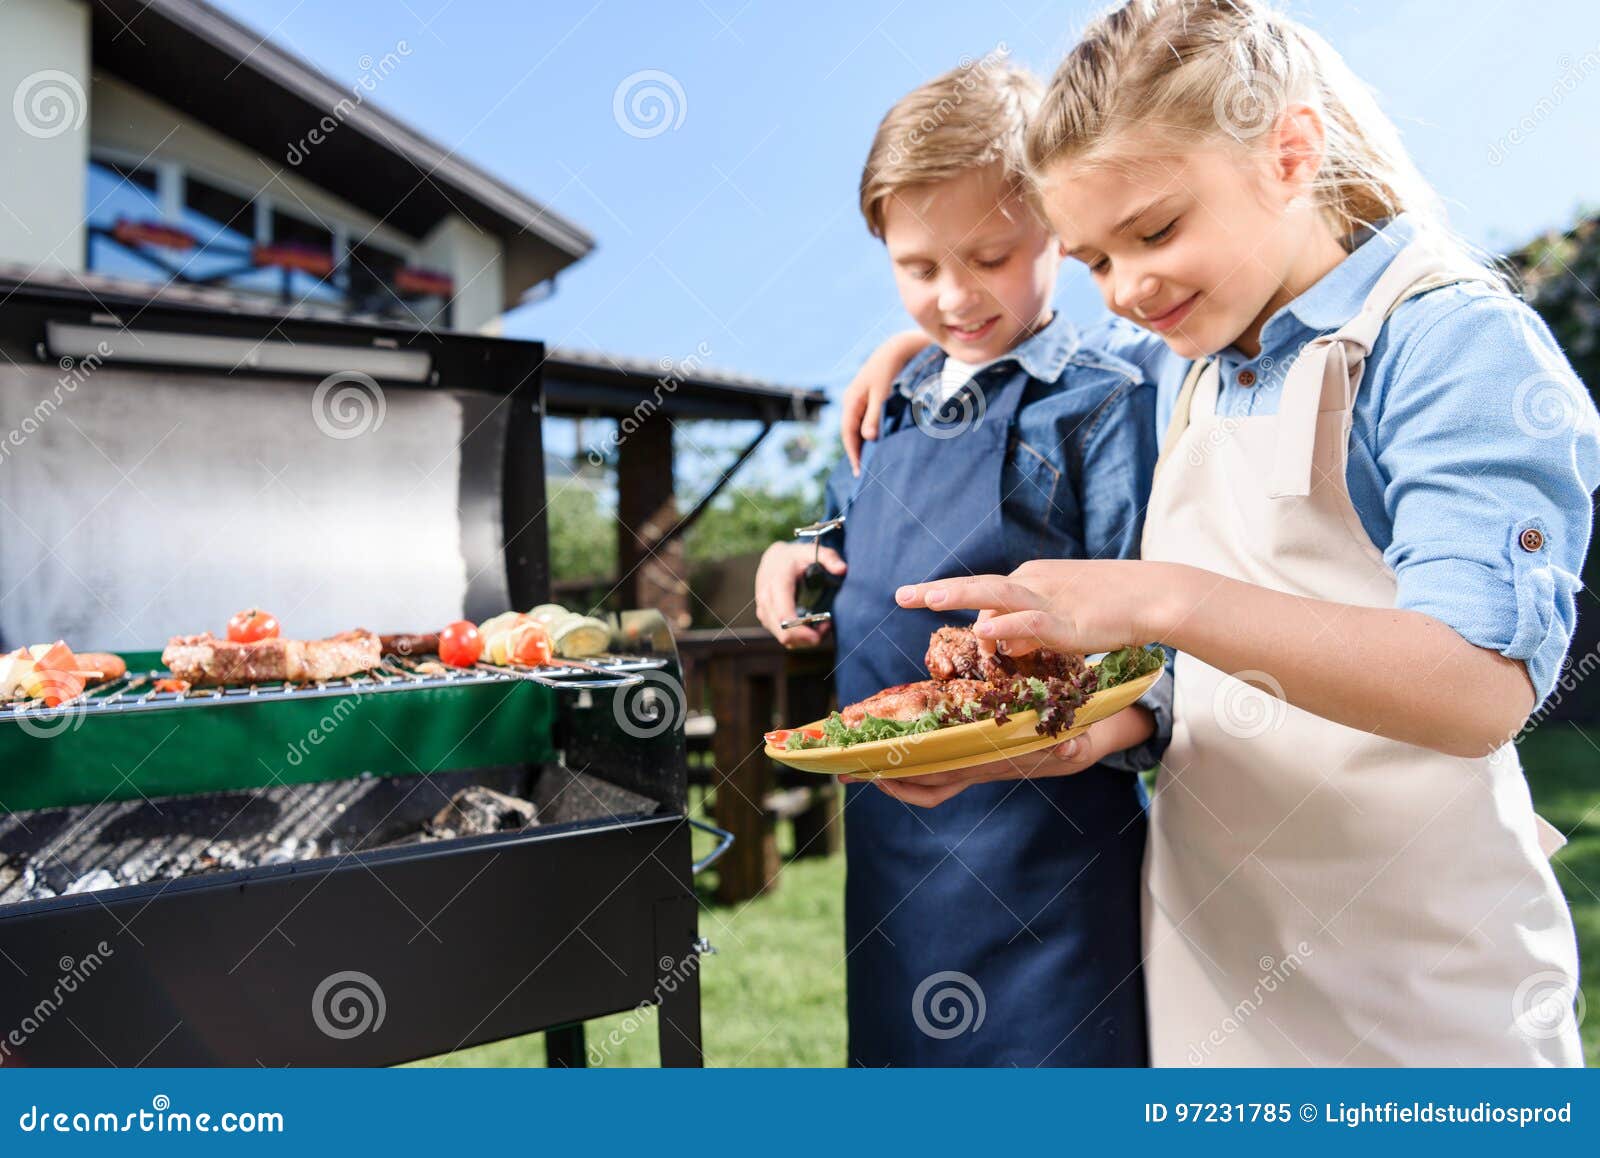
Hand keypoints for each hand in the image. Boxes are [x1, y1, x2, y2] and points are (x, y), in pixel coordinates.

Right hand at [755, 541, 845, 646]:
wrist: (773, 559)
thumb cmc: (796, 557)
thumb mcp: (812, 551)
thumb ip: (829, 557)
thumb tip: (843, 569)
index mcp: (777, 583)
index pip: (784, 616)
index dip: (801, 631)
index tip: (819, 635)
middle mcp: (766, 599)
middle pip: (783, 633)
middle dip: (807, 639)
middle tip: (827, 627)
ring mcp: (763, 611)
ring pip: (783, 638)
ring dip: (805, 639)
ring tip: (822, 624)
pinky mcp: (766, 619)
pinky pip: (782, 636)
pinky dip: (798, 638)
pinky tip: (811, 626)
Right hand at [842, 330, 924, 474]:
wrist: (897, 349)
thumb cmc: (890, 369)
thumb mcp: (882, 394)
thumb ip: (874, 416)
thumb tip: (867, 438)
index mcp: (851, 401)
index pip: (848, 433)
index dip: (852, 453)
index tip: (858, 470)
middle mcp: (853, 401)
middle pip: (851, 432)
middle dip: (856, 452)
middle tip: (863, 473)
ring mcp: (861, 400)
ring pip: (859, 427)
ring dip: (863, 444)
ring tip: (870, 463)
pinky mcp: (870, 399)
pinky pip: (866, 421)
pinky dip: (870, 434)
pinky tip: (877, 443)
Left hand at [845, 709, 1151, 806]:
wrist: (1095, 736)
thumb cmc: (1085, 731)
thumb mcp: (1085, 737)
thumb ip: (1077, 743)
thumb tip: (1071, 748)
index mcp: (995, 765)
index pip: (944, 779)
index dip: (907, 781)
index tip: (874, 773)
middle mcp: (979, 767)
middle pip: (922, 782)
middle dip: (882, 778)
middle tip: (841, 768)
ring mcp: (975, 762)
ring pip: (925, 777)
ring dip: (888, 772)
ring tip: (852, 762)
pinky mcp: (976, 751)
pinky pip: (938, 764)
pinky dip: (911, 759)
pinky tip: (892, 743)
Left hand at [895, 559, 1184, 657]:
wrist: (1157, 595)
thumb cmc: (1115, 608)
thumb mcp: (1063, 619)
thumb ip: (1029, 630)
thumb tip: (1000, 641)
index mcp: (1033, 580)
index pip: (987, 594)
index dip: (959, 609)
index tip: (932, 616)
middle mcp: (1035, 583)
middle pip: (979, 585)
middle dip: (938, 591)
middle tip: (901, 595)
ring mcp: (1051, 599)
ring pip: (995, 593)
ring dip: (958, 595)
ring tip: (925, 599)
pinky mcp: (1070, 621)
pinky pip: (1031, 621)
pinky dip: (1007, 625)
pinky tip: (983, 630)